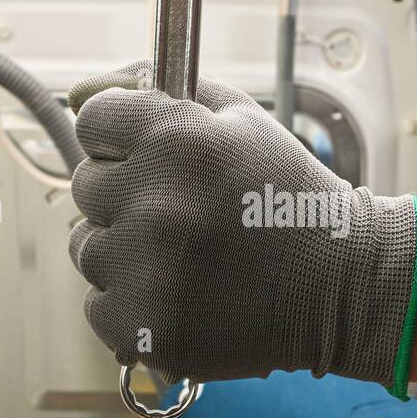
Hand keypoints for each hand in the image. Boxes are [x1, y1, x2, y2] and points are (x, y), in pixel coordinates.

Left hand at [67, 64, 416, 385]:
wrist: (339, 287)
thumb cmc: (286, 199)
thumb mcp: (240, 121)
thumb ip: (157, 88)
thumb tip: (77, 92)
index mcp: (176, 139)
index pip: (93, 121)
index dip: (123, 140)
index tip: (156, 160)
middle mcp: (155, 203)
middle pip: (86, 186)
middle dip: (127, 195)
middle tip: (188, 213)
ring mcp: (145, 272)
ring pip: (88, 249)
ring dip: (126, 252)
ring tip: (188, 258)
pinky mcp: (141, 328)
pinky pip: (98, 306)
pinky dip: (132, 304)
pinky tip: (182, 297)